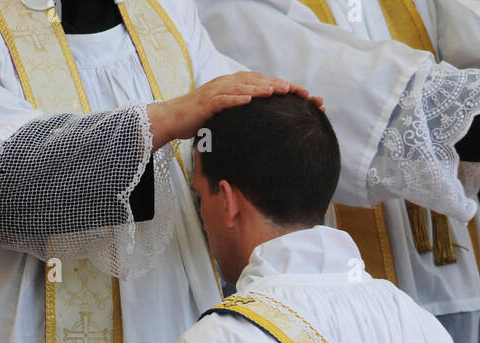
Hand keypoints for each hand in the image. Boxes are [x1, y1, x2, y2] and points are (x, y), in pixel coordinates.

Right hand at [147, 72, 322, 148]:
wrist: (172, 119)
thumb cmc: (200, 119)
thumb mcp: (228, 115)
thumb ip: (244, 113)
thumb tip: (265, 123)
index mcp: (235, 85)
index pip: (265, 83)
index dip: (285, 88)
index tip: (306, 96)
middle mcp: (228, 83)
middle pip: (260, 81)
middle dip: (282, 86)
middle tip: (303, 93)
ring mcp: (217, 91)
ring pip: (244, 86)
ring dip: (262, 88)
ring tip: (280, 91)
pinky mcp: (207, 103)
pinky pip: (224, 99)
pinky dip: (237, 98)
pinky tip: (250, 99)